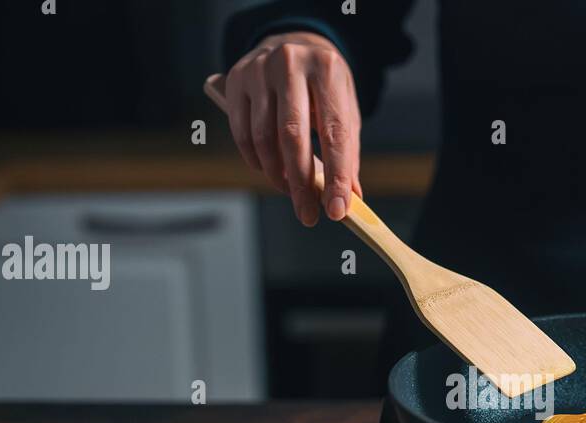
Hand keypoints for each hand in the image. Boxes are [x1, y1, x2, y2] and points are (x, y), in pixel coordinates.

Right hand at [226, 31, 361, 225]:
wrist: (292, 44)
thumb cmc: (323, 86)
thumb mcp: (344, 109)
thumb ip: (347, 151)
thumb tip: (349, 198)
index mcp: (327, 69)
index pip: (334, 132)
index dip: (336, 176)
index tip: (336, 209)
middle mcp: (291, 64)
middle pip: (293, 136)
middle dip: (301, 184)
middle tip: (308, 214)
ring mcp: (259, 70)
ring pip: (263, 138)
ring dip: (277, 175)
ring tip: (291, 191)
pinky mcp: (236, 81)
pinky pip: (242, 134)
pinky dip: (256, 161)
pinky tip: (270, 170)